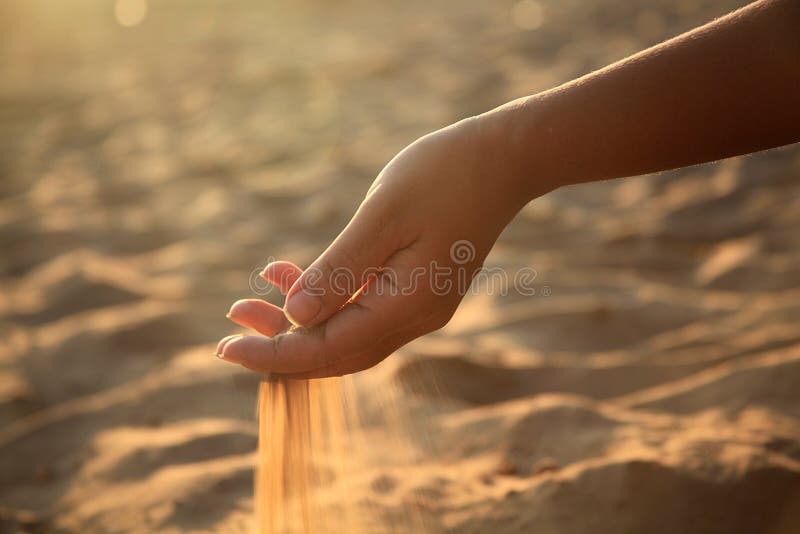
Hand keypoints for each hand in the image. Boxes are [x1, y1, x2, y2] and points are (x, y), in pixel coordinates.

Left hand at [217, 115, 533, 377]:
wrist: (503, 159)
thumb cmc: (443, 175)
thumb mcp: (383, 217)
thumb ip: (340, 271)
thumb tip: (294, 317)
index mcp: (407, 305)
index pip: (327, 349)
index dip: (272, 353)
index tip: (224, 349)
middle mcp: (415, 318)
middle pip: (336, 352)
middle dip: (280, 341)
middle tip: (232, 320)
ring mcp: (420, 307)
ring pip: (347, 334)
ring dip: (299, 321)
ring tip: (252, 299)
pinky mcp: (418, 289)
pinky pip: (363, 310)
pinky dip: (326, 300)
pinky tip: (292, 274)